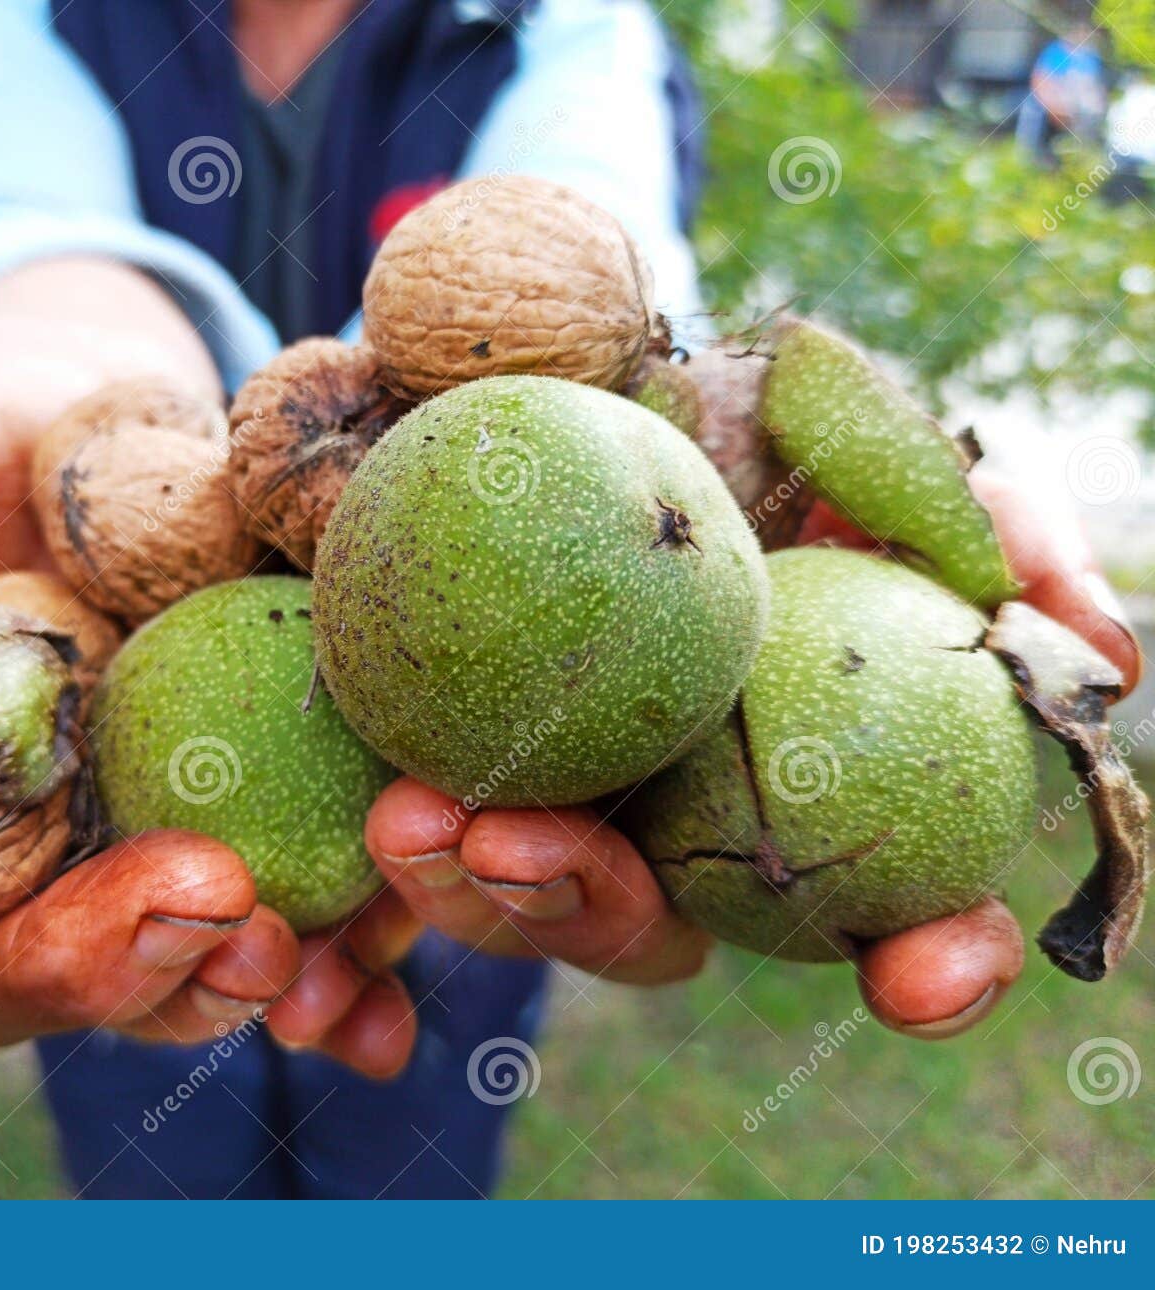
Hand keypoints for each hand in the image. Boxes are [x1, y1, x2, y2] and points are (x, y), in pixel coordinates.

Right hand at [0, 309, 414, 1070]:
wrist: (83, 396)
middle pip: (6, 968)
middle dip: (88, 962)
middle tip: (188, 908)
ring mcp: (114, 849)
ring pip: (159, 962)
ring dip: (226, 977)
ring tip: (298, 945)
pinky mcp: (243, 817)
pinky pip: (294, 915)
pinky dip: (342, 965)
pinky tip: (384, 999)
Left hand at [365, 461, 1140, 1039]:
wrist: (577, 379)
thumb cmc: (753, 424)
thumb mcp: (874, 446)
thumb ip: (983, 533)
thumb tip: (1091, 648)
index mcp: (790, 791)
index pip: (890, 918)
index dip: (930, 964)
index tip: (922, 975)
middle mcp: (671, 830)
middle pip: (645, 930)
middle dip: (594, 910)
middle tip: (536, 850)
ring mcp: (551, 816)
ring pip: (510, 902)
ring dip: (467, 888)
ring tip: (414, 821)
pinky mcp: (433, 784)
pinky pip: (402, 856)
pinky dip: (383, 880)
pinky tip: (359, 840)